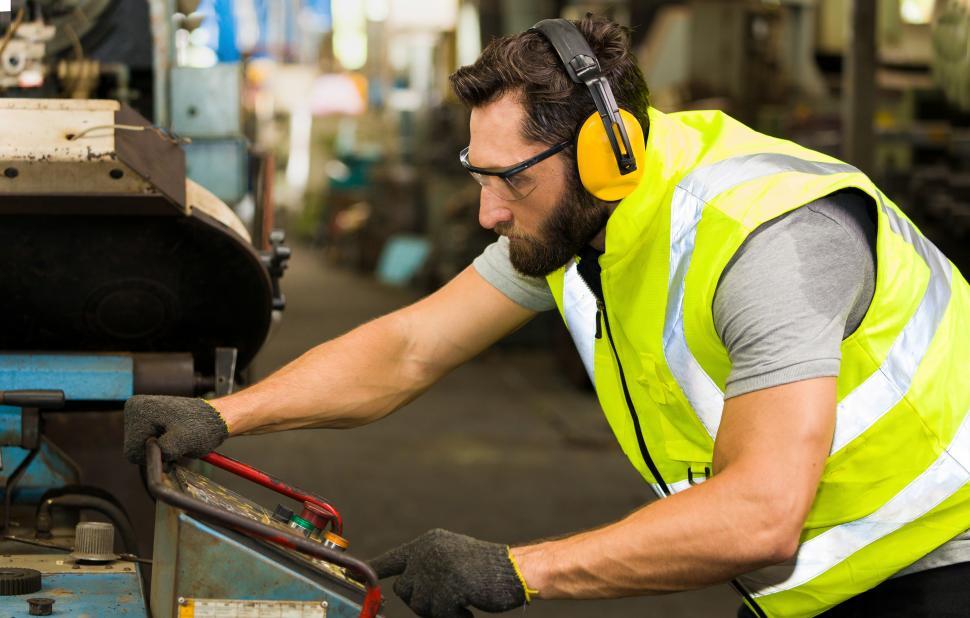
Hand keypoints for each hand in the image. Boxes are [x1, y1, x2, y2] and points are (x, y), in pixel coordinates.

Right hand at [123, 395, 229, 463]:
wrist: (217, 417)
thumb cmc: (203, 425)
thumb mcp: (184, 440)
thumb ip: (166, 449)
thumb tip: (154, 458)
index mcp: (137, 408)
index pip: (133, 450)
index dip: (154, 454)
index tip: (173, 444)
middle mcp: (134, 408)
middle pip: (135, 449)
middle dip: (157, 452)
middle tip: (177, 443)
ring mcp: (140, 414)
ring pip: (142, 448)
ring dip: (160, 450)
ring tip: (178, 440)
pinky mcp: (148, 420)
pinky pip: (149, 444)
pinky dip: (162, 446)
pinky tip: (176, 438)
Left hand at [369, 529, 526, 616]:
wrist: (515, 568)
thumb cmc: (485, 569)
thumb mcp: (449, 559)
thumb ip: (426, 567)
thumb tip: (401, 586)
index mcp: (427, 543)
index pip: (391, 559)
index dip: (371, 571)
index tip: (352, 577)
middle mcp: (427, 551)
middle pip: (404, 590)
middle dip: (422, 602)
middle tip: (449, 599)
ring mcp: (437, 567)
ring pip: (419, 605)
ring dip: (440, 610)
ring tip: (462, 600)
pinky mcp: (449, 584)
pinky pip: (439, 613)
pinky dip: (455, 617)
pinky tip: (469, 608)